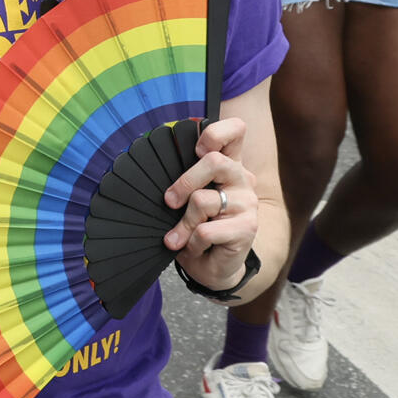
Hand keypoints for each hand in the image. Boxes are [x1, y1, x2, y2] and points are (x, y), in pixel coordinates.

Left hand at [161, 114, 259, 290]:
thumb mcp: (185, 199)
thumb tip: (150, 164)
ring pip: (202, 200)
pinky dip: (191, 243)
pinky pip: (205, 230)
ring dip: (183, 224)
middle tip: (169, 202)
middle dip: (183, 182)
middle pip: (214, 161)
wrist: (213, 267)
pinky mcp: (247, 228)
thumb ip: (182, 178)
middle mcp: (242, 179)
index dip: (215, 132)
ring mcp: (247, 203)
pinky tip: (196, 248)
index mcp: (228, 164)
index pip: (235, 130)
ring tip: (182, 237)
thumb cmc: (195, 226)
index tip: (197, 150)